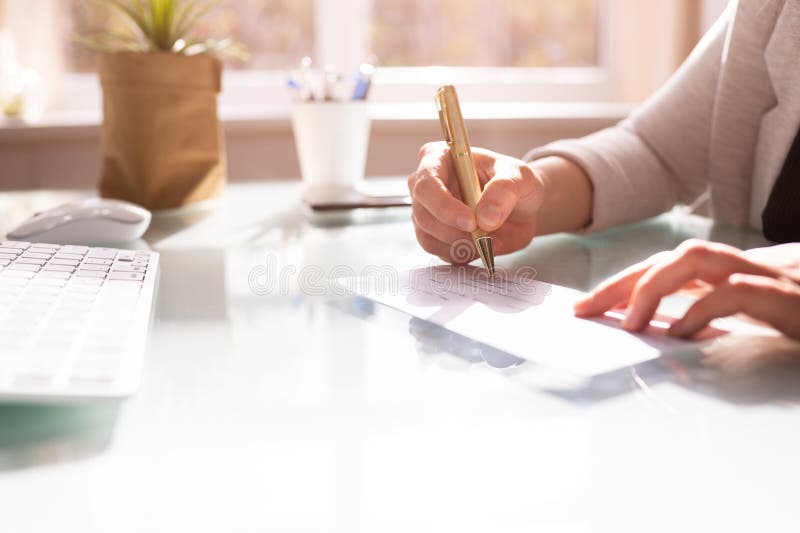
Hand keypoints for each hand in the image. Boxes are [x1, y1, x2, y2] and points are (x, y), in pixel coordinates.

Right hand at [407, 142, 544, 262]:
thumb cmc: (515, 183)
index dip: (444, 206)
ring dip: (460, 245)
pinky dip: (462, 255)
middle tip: (485, 237)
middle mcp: (427, 185)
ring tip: (489, 241)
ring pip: (428, 237)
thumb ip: (504, 190)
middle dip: (454, 231)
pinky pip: (439, 252)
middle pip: (423, 214)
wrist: (522, 209)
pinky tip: (481, 247)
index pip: (427, 183)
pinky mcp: (435, 235)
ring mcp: (428, 212)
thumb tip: (485, 216)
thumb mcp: (519, 177)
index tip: (470, 222)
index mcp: (440, 158)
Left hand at [573, 239, 799, 339]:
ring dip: (654, 286)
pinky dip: (703, 308)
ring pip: (699, 260)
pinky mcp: (791, 298)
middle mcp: (749, 266)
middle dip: (623, 281)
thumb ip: (714, 319)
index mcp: (736, 271)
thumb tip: (664, 331)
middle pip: (673, 257)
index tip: (588, 306)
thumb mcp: (755, 321)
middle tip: (587, 311)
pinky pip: (738, 292)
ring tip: (626, 321)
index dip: (624, 281)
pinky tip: (682, 332)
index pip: (669, 266)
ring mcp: (772, 277)